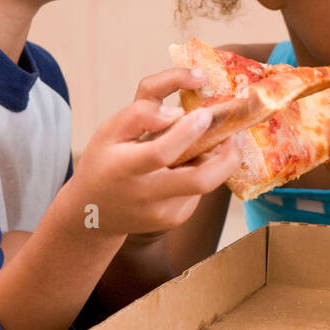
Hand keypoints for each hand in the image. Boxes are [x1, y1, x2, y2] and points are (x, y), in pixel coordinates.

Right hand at [68, 67, 241, 235]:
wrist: (94, 212)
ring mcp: (164, 212)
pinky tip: (184, 167)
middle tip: (235, 135)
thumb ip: (139, 115)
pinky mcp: (176, 218)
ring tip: (203, 145)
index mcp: (125, 168)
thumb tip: (176, 112)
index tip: (205, 114)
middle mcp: (146, 195)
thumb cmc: (104, 161)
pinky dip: (199, 172)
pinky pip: (199, 190)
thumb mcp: (109, 131)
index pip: (160, 153)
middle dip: (228, 158)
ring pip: (205, 182)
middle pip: (200, 181)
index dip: (187, 133)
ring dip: (214, 161)